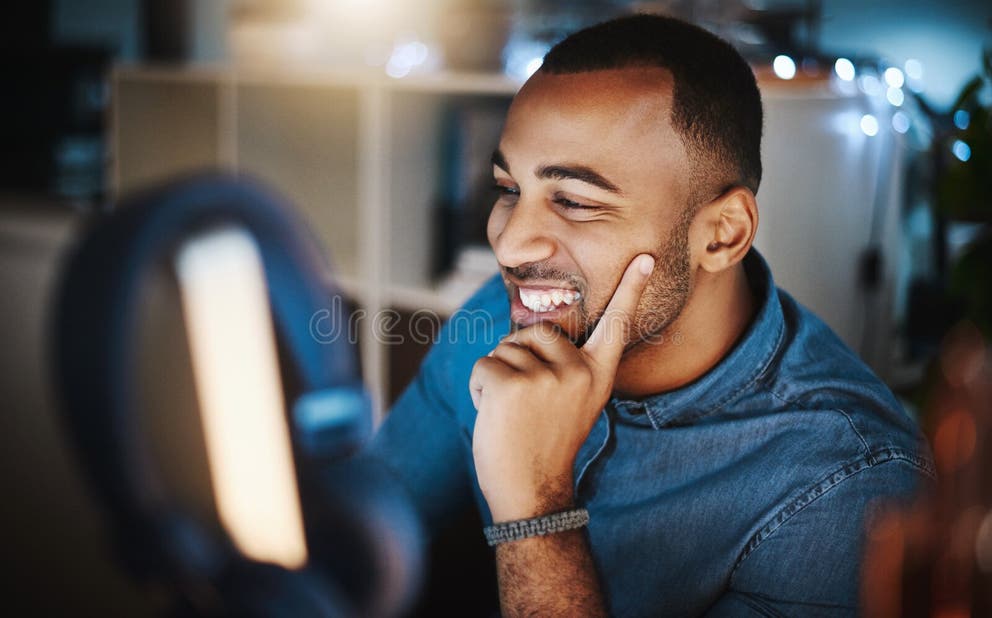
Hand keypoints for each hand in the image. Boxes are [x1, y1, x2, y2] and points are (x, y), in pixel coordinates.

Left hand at [469, 254, 654, 521]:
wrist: (530, 491)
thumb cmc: (542, 446)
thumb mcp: (569, 403)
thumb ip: (562, 368)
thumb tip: (535, 331)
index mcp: (597, 375)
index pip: (616, 326)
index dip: (630, 290)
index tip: (645, 257)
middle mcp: (578, 371)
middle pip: (536, 333)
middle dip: (519, 359)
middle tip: (526, 406)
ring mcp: (548, 376)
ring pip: (506, 348)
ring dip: (498, 376)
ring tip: (512, 414)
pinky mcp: (514, 383)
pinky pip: (484, 365)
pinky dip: (479, 387)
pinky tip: (496, 417)